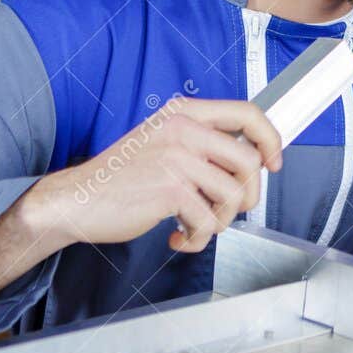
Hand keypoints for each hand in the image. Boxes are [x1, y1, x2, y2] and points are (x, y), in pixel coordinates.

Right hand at [20, 97, 282, 253]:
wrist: (77, 200)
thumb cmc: (121, 176)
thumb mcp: (163, 142)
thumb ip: (202, 143)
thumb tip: (252, 157)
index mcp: (184, 114)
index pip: (247, 113)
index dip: (270, 139)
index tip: (274, 162)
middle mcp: (183, 130)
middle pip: (249, 163)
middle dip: (247, 196)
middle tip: (228, 209)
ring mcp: (177, 158)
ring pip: (232, 196)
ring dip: (220, 221)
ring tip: (196, 224)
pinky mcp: (171, 190)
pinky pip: (209, 222)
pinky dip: (198, 239)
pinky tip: (179, 236)